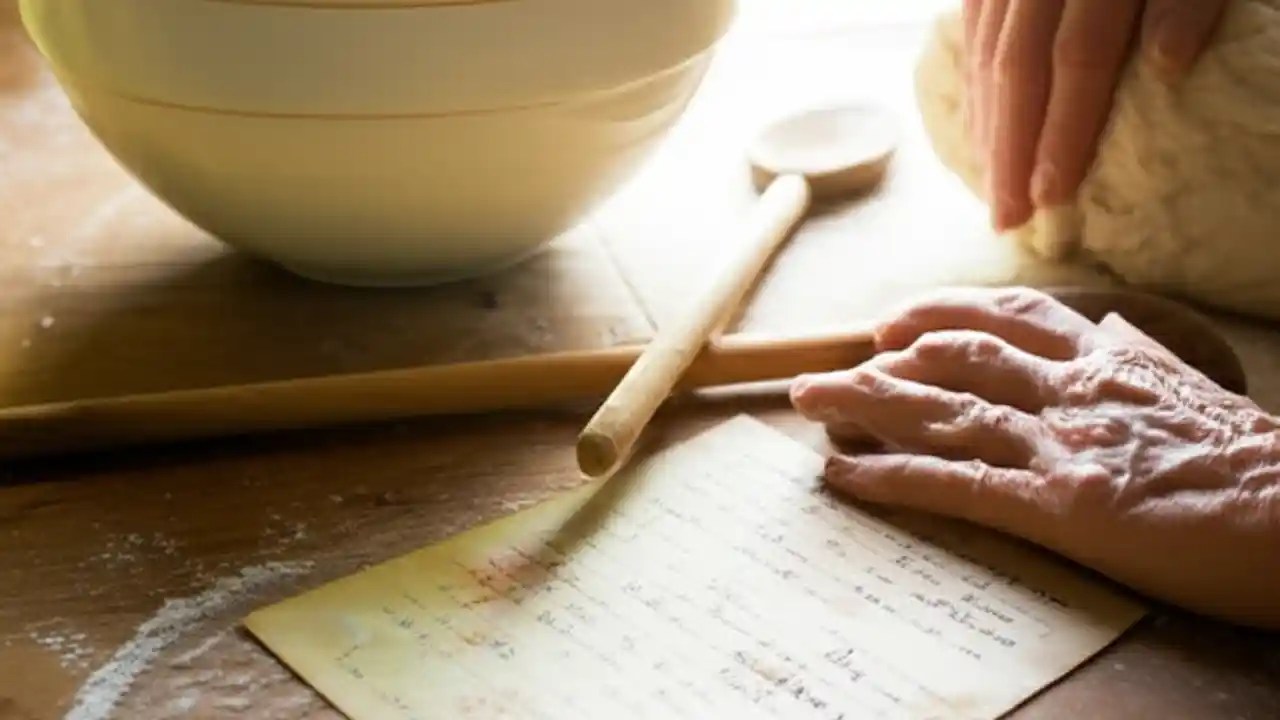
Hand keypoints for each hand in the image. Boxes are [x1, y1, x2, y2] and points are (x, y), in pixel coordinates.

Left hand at [789, 286, 1279, 629]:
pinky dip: (890, 476)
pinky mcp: (1059, 505)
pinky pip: (953, 483)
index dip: (943, 312)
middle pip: (955, 358)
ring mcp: (1061, 444)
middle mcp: (1072, 390)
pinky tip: (845, 474)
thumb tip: (1110, 329)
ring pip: (940, 411)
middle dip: (883, 360)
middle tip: (832, 365)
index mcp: (1110, 361)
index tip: (899, 320)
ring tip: (809, 403)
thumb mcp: (1198, 390)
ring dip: (864, 404)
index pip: (1011, 316)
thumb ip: (1141, 357)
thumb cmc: (1262, 464)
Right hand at [967, 0, 1226, 229]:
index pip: (1078, 57)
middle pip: (1018, 67)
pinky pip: (973, 29)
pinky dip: (975, 80)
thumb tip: (1167, 65)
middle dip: (1009, 148)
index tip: (1050, 194)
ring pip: (986, 52)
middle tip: (1007, 217)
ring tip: (991, 185)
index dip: (1063, 128)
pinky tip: (980, 119)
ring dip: (987, 124)